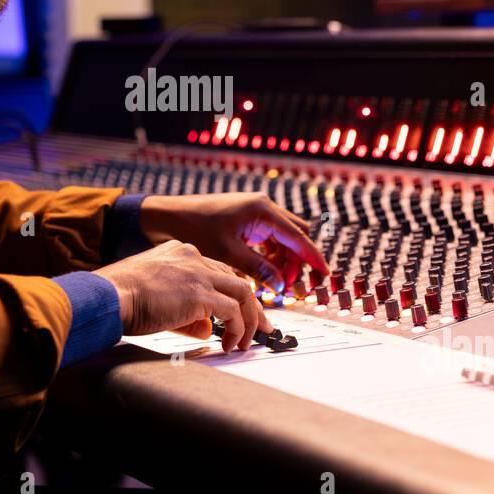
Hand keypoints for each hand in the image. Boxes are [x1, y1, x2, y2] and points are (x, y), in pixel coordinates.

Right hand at [95, 240, 270, 352]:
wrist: (109, 296)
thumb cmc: (120, 297)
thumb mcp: (158, 299)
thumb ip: (186, 312)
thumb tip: (206, 329)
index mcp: (180, 252)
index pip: (216, 271)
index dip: (230, 294)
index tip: (239, 312)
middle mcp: (193, 257)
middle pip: (235, 279)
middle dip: (252, 306)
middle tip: (261, 326)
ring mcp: (198, 273)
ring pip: (243, 292)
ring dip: (249, 319)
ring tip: (246, 341)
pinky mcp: (200, 293)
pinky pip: (232, 312)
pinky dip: (237, 329)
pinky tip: (230, 343)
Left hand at [137, 193, 327, 291]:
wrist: (168, 216)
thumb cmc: (195, 229)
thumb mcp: (229, 254)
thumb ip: (259, 269)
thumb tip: (282, 285)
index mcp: (263, 211)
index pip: (298, 238)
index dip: (313, 258)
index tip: (325, 274)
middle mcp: (263, 207)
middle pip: (295, 236)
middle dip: (297, 262)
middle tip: (291, 286)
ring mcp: (256, 211)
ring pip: (283, 238)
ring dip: (283, 261)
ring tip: (274, 283)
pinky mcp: (247, 218)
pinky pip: (269, 238)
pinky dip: (270, 255)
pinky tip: (263, 273)